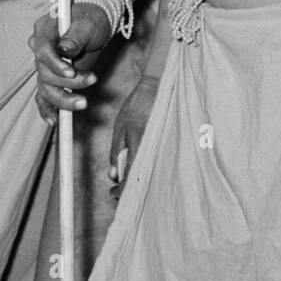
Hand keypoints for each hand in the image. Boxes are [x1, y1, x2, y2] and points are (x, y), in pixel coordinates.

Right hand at [31, 0, 111, 123]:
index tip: (72, 72)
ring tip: (83, 103)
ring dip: (63, 99)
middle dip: (68, 82)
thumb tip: (65, 50)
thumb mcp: (87, 24)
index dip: (55, 64)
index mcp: (43, 30)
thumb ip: (75, 37)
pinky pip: (43, 96)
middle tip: (92, 80)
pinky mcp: (50, 78)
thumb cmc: (91, 19)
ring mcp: (43, 65)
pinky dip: (47, 109)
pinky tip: (55, 120)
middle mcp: (39, 48)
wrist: (94, 25)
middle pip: (45, 72)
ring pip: (46, 88)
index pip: (42, 50)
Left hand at [108, 74, 158, 195]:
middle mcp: (154, 151)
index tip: (113, 192)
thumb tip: (113, 175)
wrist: (158, 89)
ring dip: (139, 181)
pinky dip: (147, 170)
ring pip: (151, 175)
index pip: (132, 179)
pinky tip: (139, 169)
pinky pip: (157, 165)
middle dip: (130, 189)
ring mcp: (162, 149)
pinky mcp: (167, 146)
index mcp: (140, 147)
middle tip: (118, 190)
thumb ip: (116, 152)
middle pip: (143, 182)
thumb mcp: (119, 128)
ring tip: (127, 180)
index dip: (121, 191)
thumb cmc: (136, 107)